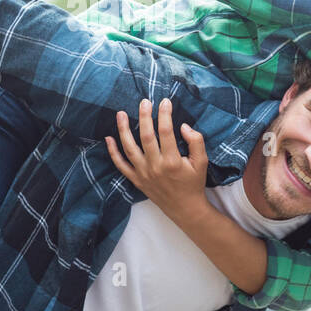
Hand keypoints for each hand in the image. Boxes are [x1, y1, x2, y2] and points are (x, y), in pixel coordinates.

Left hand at [105, 97, 208, 222]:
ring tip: (121, 114)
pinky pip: (121, 165)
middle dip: (144, 116)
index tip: (165, 102)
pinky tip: (109, 138)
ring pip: (129, 148)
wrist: (185, 209)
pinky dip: (113, 152)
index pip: (166, 132)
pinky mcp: (136, 180)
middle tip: (144, 102)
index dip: (165, 114)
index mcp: (172, 161)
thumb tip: (183, 126)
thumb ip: (196, 142)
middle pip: (146, 136)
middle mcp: (155, 167)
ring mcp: (143, 174)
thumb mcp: (202, 162)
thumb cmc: (194, 183)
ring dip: (124, 130)